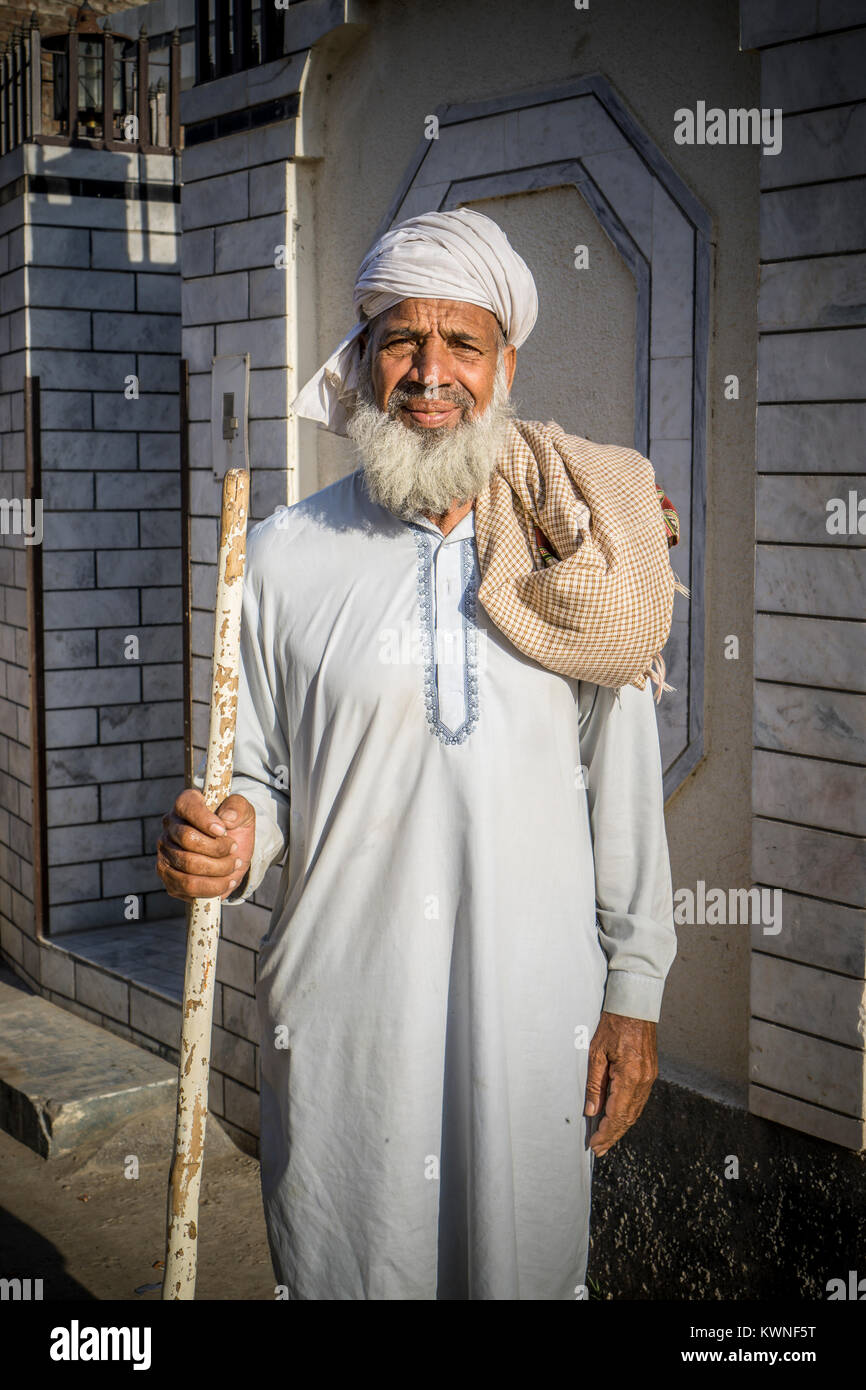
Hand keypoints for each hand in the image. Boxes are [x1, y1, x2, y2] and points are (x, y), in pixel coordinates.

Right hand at [156, 788, 254, 901]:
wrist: (233, 853)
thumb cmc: (234, 827)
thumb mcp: (244, 812)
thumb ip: (238, 807)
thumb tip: (227, 817)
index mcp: (185, 803)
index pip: (187, 807)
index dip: (205, 820)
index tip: (223, 831)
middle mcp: (170, 826)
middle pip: (187, 839)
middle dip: (218, 849)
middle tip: (234, 849)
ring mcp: (165, 852)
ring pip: (188, 865)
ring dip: (218, 869)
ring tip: (233, 866)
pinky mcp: (168, 877)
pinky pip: (186, 887)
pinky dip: (211, 887)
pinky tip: (226, 881)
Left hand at [583, 1011, 657, 1156]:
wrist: (636, 1006)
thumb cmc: (613, 1025)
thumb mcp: (596, 1053)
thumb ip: (594, 1084)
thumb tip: (591, 1110)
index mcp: (630, 1076)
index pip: (617, 1114)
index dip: (605, 1132)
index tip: (594, 1144)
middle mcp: (644, 1080)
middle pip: (628, 1117)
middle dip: (613, 1135)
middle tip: (599, 1149)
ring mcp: (650, 1077)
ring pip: (636, 1111)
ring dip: (621, 1127)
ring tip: (606, 1139)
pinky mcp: (651, 1073)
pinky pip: (640, 1100)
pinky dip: (629, 1113)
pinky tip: (619, 1119)